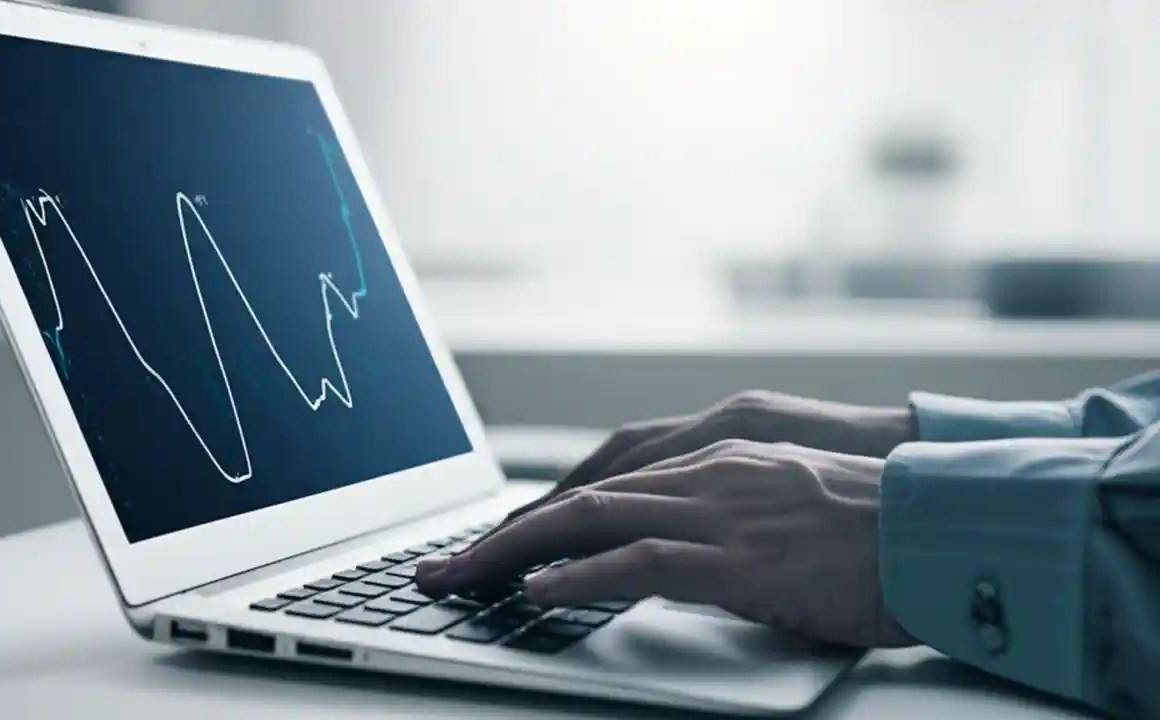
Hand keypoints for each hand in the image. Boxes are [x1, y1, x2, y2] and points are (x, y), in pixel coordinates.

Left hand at [418, 440, 916, 647]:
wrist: (947, 527)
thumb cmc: (875, 528)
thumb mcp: (784, 509)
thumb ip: (722, 519)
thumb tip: (667, 552)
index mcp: (714, 463)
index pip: (600, 486)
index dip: (536, 519)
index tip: (489, 550)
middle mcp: (705, 476)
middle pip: (577, 499)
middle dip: (499, 536)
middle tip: (442, 569)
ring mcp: (721, 512)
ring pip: (593, 522)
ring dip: (513, 554)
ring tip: (462, 581)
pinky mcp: (743, 557)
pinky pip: (644, 561)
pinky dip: (581, 575)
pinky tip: (538, 591)